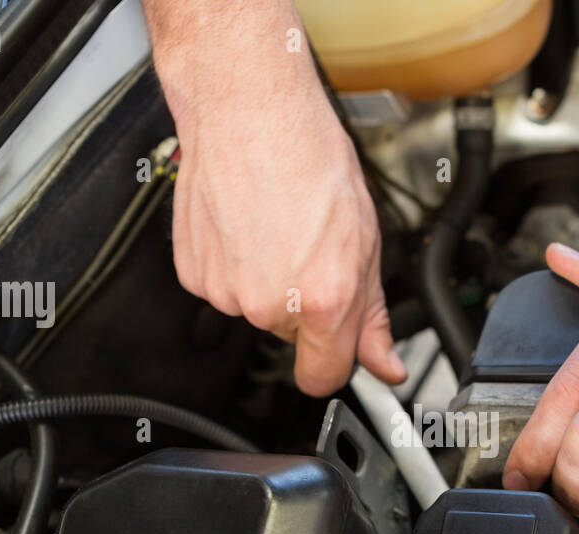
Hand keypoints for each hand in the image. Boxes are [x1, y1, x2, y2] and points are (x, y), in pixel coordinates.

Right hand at [145, 0, 404, 395]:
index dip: (334, 364)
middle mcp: (269, 303)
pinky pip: (225, 290)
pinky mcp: (194, 275)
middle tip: (310, 250)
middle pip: (292, 338)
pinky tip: (248, 228)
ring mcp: (226, 291)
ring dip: (269, 282)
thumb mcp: (364, 240)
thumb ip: (372, 314)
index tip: (336, 352)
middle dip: (305, 306)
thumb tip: (384, 364)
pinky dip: (236, 267)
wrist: (248, 110)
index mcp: (322, 299)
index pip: (323, 378)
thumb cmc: (307, 157)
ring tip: (277, 229)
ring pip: (258, 311)